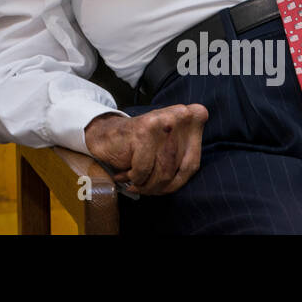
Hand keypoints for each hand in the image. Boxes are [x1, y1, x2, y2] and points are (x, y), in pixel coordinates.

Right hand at [84, 104, 208, 194]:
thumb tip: (185, 177)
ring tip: (135, 182)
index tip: (160, 183)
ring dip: (146, 185)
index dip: (175, 181)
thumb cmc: (142, 146)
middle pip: (176, 170)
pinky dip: (134, 177)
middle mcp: (182, 114)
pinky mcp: (144, 130)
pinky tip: (125, 173)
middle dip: (158, 185)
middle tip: (144, 186)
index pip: (192, 165)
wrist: (107, 134)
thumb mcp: (172, 151)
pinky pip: (143, 169)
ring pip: (162, 172)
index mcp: (194, 116)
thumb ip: (188, 158)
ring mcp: (164, 121)